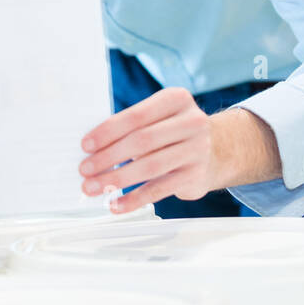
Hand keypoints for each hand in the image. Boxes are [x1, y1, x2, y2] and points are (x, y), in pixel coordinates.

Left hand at [78, 87, 280, 213]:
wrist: (218, 150)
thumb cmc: (174, 132)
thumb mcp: (160, 117)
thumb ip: (133, 127)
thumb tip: (93, 150)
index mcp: (176, 100)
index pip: (136, 116)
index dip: (107, 132)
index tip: (86, 146)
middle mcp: (191, 122)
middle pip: (141, 142)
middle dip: (108, 158)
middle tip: (85, 170)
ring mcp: (196, 150)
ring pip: (148, 167)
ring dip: (116, 179)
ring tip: (93, 188)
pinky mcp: (196, 176)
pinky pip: (159, 190)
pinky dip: (134, 199)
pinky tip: (116, 204)